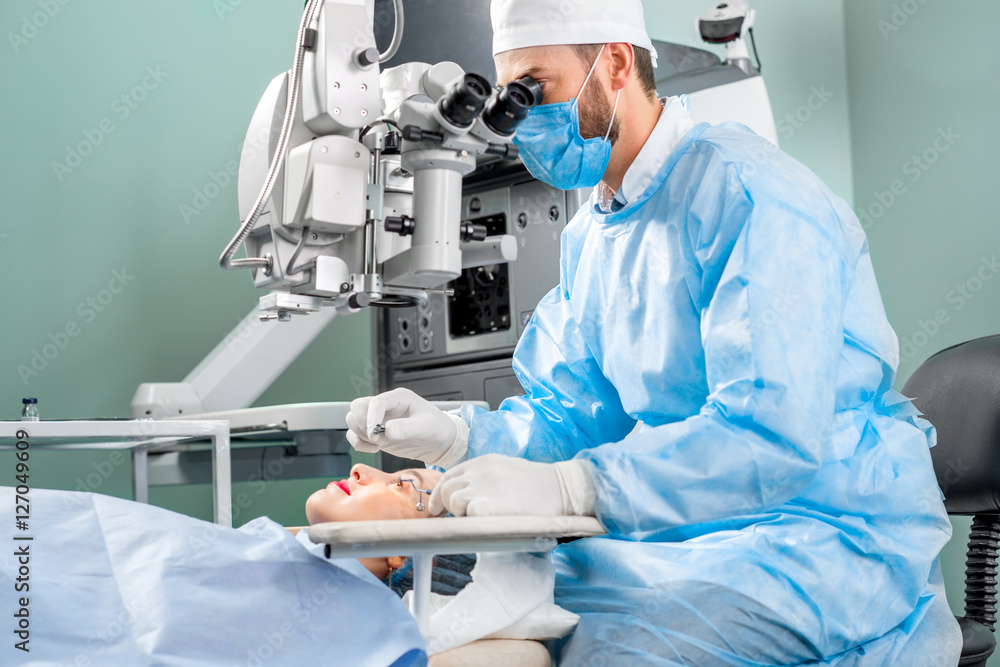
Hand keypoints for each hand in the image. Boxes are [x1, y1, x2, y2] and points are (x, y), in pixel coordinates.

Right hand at [345, 388, 468, 466]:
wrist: (440, 442)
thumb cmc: (437, 428)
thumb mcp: (425, 427)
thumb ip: (406, 428)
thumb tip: (387, 430)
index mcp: (398, 397)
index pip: (375, 402)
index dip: (371, 417)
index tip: (376, 434)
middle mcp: (385, 406)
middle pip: (357, 407)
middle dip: (362, 424)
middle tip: (377, 438)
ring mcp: (378, 419)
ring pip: (353, 420)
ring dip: (360, 434)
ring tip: (379, 443)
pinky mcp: (375, 433)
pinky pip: (355, 435)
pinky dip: (360, 443)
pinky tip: (375, 448)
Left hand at [428, 454, 596, 516]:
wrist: (562, 489)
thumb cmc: (539, 486)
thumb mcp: (507, 471)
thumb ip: (485, 478)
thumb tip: (464, 496)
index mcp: (484, 462)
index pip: (449, 476)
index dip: (440, 494)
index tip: (437, 509)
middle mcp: (480, 471)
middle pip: (446, 489)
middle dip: (447, 506)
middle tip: (457, 519)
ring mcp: (483, 487)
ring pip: (453, 502)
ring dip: (459, 514)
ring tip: (478, 520)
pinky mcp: (488, 505)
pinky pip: (466, 514)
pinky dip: (470, 521)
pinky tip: (484, 524)